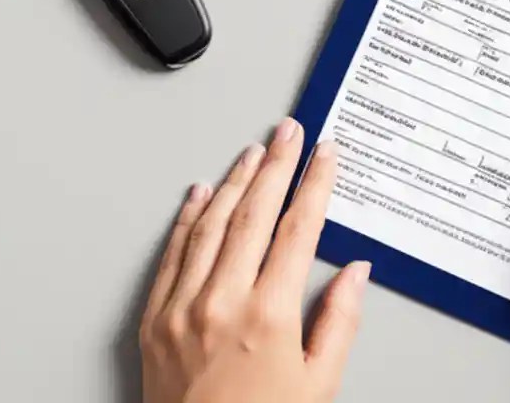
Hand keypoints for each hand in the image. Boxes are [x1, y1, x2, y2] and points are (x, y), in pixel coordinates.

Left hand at [139, 118, 369, 402]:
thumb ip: (339, 322)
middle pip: (253, 214)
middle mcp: (220, 303)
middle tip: (290, 131)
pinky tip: (200, 194)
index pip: (298, 229)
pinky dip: (188, 218)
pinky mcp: (154, 319)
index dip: (315, 184)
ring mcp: (181, 308)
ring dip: (234, 181)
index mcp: (268, 316)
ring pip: (210, 225)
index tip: (326, 155)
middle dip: (277, 165)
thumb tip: (355, 273)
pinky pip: (172, 253)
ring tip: (253, 152)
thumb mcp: (318, 385)